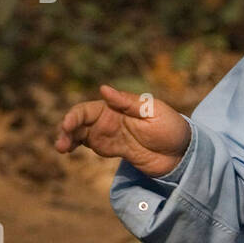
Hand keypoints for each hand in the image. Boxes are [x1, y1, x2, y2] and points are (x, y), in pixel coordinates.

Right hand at [55, 84, 190, 177]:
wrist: (182, 153)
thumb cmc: (171, 128)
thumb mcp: (153, 112)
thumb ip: (128, 103)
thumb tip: (103, 89)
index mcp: (118, 107)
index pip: (89, 109)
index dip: (75, 116)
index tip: (69, 126)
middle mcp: (110, 119)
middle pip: (80, 121)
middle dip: (67, 129)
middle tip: (61, 144)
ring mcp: (109, 134)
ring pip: (81, 133)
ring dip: (68, 138)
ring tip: (61, 148)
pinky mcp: (112, 149)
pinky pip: (90, 146)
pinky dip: (77, 146)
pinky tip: (68, 150)